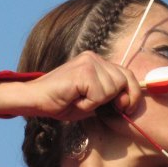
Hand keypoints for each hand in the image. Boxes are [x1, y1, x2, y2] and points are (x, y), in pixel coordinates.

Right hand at [0, 52, 144, 119]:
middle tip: (99, 106)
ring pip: (113, 89)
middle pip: (124, 80)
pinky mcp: (82, 71)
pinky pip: (99, 95)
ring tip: (79, 100)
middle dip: (120, 99)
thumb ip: (110, 97)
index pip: (127, 74)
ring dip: (98, 102)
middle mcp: (94, 58)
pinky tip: (74, 100)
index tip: (128, 108)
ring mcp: (88, 62)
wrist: (34, 99)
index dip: (133, 92)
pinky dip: (88, 104)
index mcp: (97, 62)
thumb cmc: (61, 102)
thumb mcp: (92, 100)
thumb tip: (128, 101)